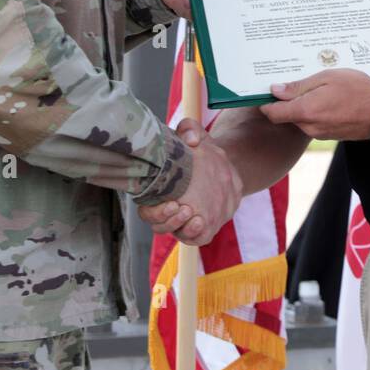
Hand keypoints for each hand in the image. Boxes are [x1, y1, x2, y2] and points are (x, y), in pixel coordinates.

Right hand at [137, 118, 242, 245]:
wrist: (223, 167)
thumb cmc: (201, 153)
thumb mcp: (196, 137)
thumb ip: (190, 130)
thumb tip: (191, 139)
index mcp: (159, 192)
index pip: (147, 209)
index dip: (154, 211)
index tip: (170, 202)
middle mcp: (167, 210)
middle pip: (159, 225)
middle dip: (168, 220)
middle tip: (183, 207)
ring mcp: (184, 221)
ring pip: (176, 233)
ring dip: (182, 227)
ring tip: (194, 215)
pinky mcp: (201, 227)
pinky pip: (195, 238)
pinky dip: (196, 234)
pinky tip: (201, 222)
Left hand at [259, 70, 369, 140]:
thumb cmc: (358, 90)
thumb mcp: (327, 78)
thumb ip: (299, 86)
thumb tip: (276, 90)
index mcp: (305, 111)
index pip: (273, 113)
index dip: (266, 103)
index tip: (266, 91)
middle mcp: (310, 127)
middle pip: (286, 116)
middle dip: (287, 102)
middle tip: (296, 82)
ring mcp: (320, 133)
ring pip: (300, 120)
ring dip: (302, 107)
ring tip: (317, 88)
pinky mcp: (330, 136)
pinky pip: (313, 124)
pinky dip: (314, 113)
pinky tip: (327, 99)